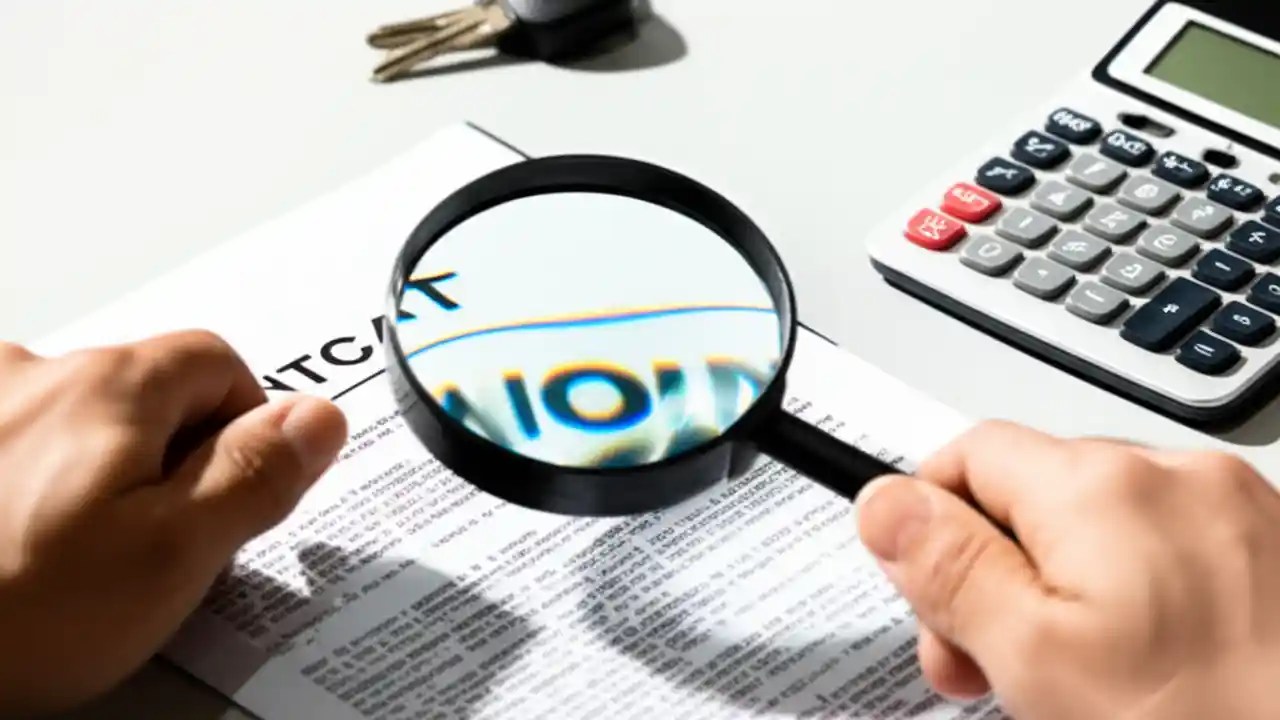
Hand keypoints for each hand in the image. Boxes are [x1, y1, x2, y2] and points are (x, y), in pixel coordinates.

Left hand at [0, 332, 346, 715]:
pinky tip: (13, 543)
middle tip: (149, 542)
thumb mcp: (172, 555)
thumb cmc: (10, 613)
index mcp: (110, 386)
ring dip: (90, 467)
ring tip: (67, 555)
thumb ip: (256, 476)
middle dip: (166, 452)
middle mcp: (33, 375)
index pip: (218, 362)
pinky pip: (11, 439)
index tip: (229, 489)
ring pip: (72, 418)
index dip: (246, 424)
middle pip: (143, 388)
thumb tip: (319, 418)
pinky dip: (26, 477)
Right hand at [855, 420, 1279, 719]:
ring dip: (1063, 591)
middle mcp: (1172, 475)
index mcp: (1100, 487)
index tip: (936, 602)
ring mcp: (1234, 511)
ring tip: (1078, 681)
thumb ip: (947, 570)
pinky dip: (1132, 598)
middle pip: (1031, 492)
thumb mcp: (1037, 663)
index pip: (965, 455)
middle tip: (995, 667)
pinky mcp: (1271, 550)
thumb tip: (882, 504)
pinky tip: (1145, 672)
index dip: (930, 530)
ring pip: (1097, 528)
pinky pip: (1165, 551)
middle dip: (996, 572)